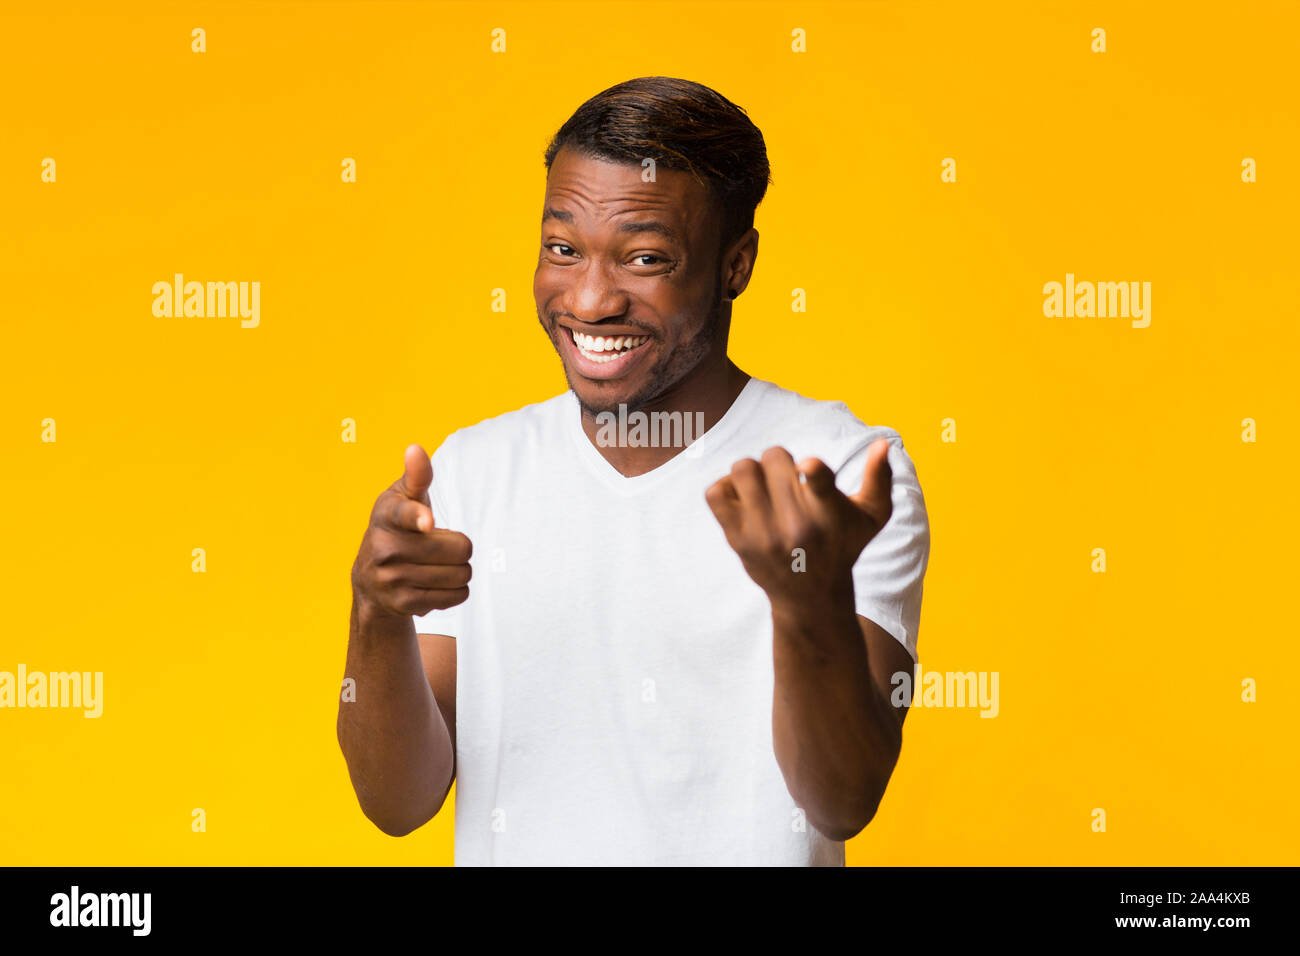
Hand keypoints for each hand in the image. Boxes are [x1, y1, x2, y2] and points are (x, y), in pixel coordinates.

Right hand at [351, 443, 472, 620]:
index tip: (427, 521)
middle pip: (460, 549)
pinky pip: (458, 596)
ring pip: (462, 574)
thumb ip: (416, 476)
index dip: (419, 517)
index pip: (406, 513)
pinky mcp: (404, 604)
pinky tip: (435, 583)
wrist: (369, 580)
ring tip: (438, 565)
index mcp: (388, 515)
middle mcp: (386, 548)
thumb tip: (416, 449)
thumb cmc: (397, 526)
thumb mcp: (402, 498)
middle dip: (461, 548)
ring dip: (460, 570)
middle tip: (443, 546)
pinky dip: (456, 590)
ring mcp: (392, 579)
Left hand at [704, 440, 892, 608]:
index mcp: (829, 514)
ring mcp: (763, 533)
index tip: (809, 466)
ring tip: (765, 488)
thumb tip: (882, 442)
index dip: (813, 470)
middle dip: (780, 461)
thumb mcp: (871, 517)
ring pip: (743, 468)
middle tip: (787, 480)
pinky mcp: (738, 539)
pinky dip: (727, 487)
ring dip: (754, 471)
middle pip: (774, 457)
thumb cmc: (843, 546)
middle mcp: (796, 525)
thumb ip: (879, 477)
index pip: (820, 485)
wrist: (810, 597)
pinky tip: (745, 499)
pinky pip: (716, 492)